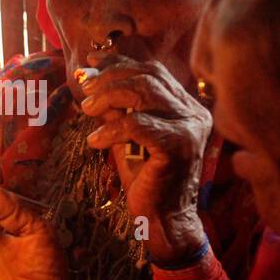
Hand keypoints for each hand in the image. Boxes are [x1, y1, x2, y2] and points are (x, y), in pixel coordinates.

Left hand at [78, 53, 210, 262]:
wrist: (162, 217)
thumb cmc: (144, 176)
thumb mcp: (127, 133)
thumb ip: (117, 106)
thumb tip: (92, 76)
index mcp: (185, 105)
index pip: (153, 71)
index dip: (121, 62)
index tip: (92, 62)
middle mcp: (194, 112)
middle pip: (149, 77)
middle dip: (111, 78)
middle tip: (85, 89)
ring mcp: (190, 128)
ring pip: (145, 93)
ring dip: (109, 96)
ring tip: (87, 109)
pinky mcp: (179, 147)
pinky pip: (139, 126)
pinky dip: (112, 130)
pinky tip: (95, 141)